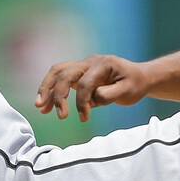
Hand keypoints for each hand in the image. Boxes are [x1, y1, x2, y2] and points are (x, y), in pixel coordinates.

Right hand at [35, 55, 152, 121]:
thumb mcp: (128, 91)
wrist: (139, 76)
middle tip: (60, 115)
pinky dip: (50, 90)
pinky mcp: (78, 74)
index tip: (85, 118)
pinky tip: (44, 106)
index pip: (85, 83)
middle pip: (65, 73)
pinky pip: (59, 78)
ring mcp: (82, 66)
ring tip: (40, 107)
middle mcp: (89, 62)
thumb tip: (92, 99)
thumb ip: (110, 94)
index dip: (82, 102)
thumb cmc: (135, 84)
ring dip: (46, 89)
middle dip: (58, 94)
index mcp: (102, 64)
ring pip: (57, 72)